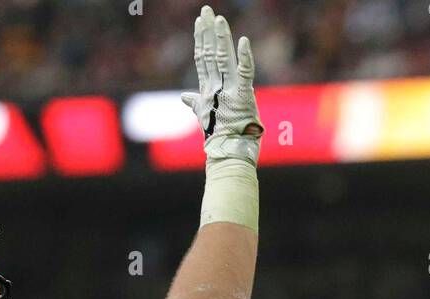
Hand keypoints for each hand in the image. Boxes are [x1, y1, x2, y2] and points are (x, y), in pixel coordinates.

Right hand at [181, 6, 263, 164]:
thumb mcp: (205, 118)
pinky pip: (245, 73)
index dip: (201, 40)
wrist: (227, 154)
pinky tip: (243, 41)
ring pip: (223, 59)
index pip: (202, 60)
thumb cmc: (220, 139)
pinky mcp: (242, 96)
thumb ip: (194, 104)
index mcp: (208, 91)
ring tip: (217, 19)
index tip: (200, 24)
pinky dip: (245, 57)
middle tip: (206, 11)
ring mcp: (228, 91)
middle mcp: (215, 88)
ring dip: (221, 37)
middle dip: (208, 31)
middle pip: (210, 54)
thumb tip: (184, 97)